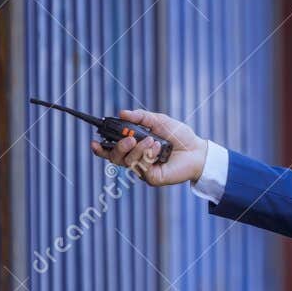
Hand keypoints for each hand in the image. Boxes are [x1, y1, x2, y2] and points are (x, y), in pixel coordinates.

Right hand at [89, 108, 206, 187]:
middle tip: (129, 138)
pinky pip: (142, 167)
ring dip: (138, 149)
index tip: (93, 142)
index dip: (101, 148)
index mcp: (135, 147)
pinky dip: (148, 155)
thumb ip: (140, 117)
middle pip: (115, 158)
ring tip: (152, 141)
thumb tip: (122, 112)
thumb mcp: (158, 121)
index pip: (112, 150)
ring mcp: (143, 170)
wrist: (197, 150)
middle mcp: (136, 160)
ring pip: (128, 162)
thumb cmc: (179, 136)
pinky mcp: (152, 178)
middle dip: (118, 147)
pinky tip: (158, 149)